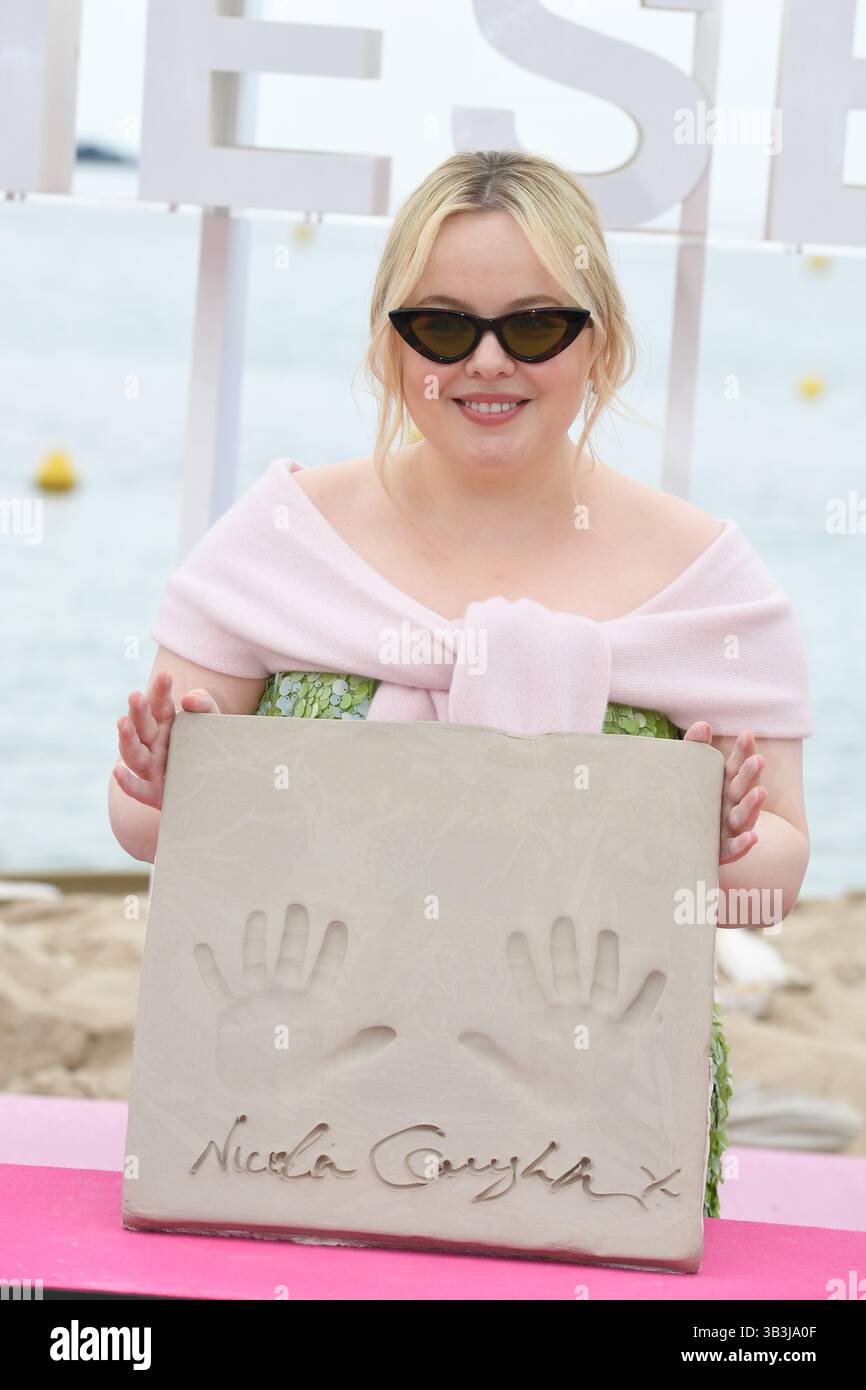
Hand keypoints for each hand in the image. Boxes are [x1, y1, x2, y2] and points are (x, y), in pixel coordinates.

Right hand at [113, 669, 219, 810]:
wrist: (220, 785)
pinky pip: (138, 789)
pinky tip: (117, 772)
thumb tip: (188, 699)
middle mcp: (154, 744)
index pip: (160, 704)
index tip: (165, 675)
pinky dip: (127, 782)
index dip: (160, 691)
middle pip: (142, 726)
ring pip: (134, 754)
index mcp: (165, 723)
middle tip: (136, 695)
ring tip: (122, 722)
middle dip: (138, 711)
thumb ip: (204, 705)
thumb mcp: (212, 722)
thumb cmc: (210, 747)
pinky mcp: (154, 793)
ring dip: (126, 739)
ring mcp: (151, 768)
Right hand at [194, 902, 396, 1100]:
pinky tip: (202, 948)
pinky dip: (209, 970)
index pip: (324, 973)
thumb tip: (392, 1035)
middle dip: (294, 934)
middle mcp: (283, 996)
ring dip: (254, 941)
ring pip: (255, 964)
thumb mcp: (326, 1068)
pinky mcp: (229, 1014)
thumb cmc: (295, 1081)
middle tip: (298, 907)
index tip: (338, 925)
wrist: (257, 1099)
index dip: (332, 951)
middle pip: (290, 958)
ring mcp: (255, 1002)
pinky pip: (218, 988)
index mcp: (309, 1006)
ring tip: (257, 914)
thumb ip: (355, 1051)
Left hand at [458, 906, 670, 1164]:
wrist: (582, 1119)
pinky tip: (659, 975)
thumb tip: (462, 1036)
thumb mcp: (517, 1081)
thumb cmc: (546, 1095)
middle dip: (564, 951)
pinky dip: (649, 998)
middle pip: (568, 977)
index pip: (529, 987)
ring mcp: (598, 1023)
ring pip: (603, 987)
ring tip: (607, 935)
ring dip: (605, 963)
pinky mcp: (623, 1040)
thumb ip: (493, 1060)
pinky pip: (638, 1016)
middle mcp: (570, 1014)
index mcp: (541, 1021)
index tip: (514, 936)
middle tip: (562, 921)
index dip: (521, 964)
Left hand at [684, 723, 766, 865]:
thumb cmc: (679, 801)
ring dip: (752, 805)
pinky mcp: (718, 851)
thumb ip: (693, 749)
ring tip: (760, 792)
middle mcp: (729, 807)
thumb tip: (703, 724)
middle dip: (751, 775)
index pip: (737, 766)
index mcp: (723, 786)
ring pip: (742, 818)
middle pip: (742, 789)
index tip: (746, 734)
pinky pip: (733, 850)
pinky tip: (753, 838)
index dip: (744, 752)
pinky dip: (743, 845)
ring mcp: (726, 829)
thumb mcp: (686, 773)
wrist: (662, 841)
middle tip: (757, 760)